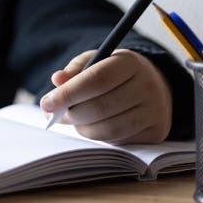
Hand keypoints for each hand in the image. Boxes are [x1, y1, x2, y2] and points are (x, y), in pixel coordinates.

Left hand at [39, 49, 171, 143]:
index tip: (46, 103)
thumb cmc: (115, 72)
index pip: (96, 80)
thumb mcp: (95, 61)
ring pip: (109, 129)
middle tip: (55, 115)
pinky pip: (120, 141)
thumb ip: (75, 69)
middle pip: (101, 107)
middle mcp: (147, 86)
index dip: (68, 94)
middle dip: (72, 114)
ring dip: (83, 129)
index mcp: (130, 63)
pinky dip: (100, 136)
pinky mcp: (156, 132)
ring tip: (74, 121)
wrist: (153, 85)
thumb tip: (57, 80)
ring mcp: (155, 111)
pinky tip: (94, 126)